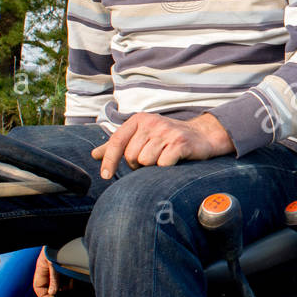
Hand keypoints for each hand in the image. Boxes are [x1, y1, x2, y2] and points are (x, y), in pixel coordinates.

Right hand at [33, 247, 72, 296]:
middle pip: (49, 286)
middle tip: (63, 295)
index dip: (44, 296)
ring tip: (70, 286)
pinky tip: (74, 281)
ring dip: (63, 287)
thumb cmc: (59, 247)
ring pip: (59, 283)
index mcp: (41, 268)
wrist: (68, 235)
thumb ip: (53, 278)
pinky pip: (66, 277)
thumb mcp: (54, 264)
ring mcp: (57, 267)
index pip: (38, 287)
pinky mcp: (67, 265)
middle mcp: (48, 269)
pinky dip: (69, 281)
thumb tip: (52, 293)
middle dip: (55, 292)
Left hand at [90, 112, 233, 178]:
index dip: (109, 161)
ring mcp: (167, 132)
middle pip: (131, 156)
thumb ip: (118, 145)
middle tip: (151, 160)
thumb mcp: (142, 136)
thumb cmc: (168, 138)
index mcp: (139, 120)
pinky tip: (173, 160)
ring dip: (153, 165)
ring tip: (163, 158)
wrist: (202, 136)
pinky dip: (166, 167)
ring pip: (146, 161)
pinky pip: (162, 164)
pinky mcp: (180, 143)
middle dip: (138, 164)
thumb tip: (94, 155)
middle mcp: (152, 123)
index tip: (106, 176)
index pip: (116, 141)